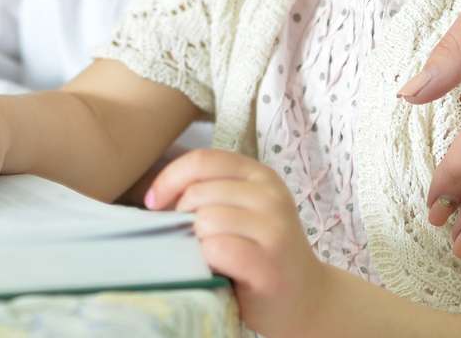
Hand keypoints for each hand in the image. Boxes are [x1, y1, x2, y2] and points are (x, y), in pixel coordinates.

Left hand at [148, 149, 332, 336]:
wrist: (306, 300)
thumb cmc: (260, 253)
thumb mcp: (242, 210)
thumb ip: (210, 192)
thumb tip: (155, 196)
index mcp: (260, 175)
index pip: (201, 160)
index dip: (168, 179)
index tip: (154, 203)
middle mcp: (271, 196)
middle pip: (197, 193)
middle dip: (182, 218)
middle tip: (193, 241)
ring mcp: (274, 230)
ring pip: (205, 220)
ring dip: (197, 242)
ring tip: (212, 256)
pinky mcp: (269, 265)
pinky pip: (216, 249)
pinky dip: (208, 261)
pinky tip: (221, 269)